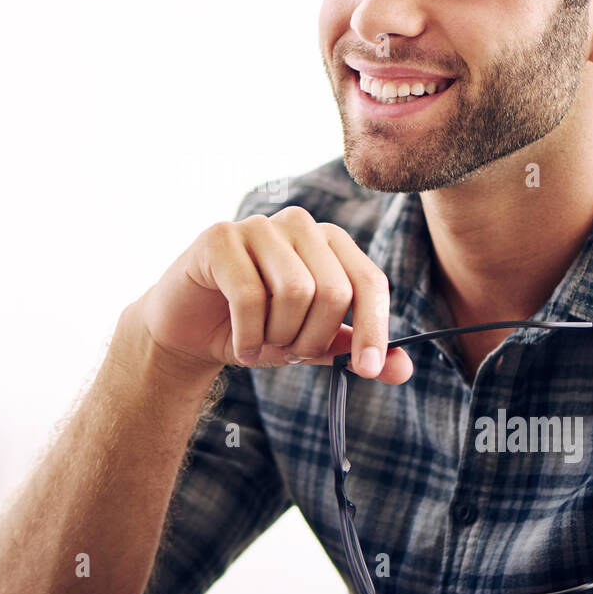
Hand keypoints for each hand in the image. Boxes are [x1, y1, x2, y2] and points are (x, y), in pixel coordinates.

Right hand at [136, 206, 412, 383]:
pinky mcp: (219, 237)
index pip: (369, 281)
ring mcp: (258, 225)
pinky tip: (240, 343)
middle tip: (288, 351)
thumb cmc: (255, 329)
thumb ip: (353, 350)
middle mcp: (299, 224)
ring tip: (262, 343)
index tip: (366, 370)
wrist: (188, 330)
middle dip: (312, 338)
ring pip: (295, 291)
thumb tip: (403, 368)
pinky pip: (250, 294)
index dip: (373, 329)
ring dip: (278, 337)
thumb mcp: (311, 345)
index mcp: (329, 242)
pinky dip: (248, 335)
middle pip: (333, 290)